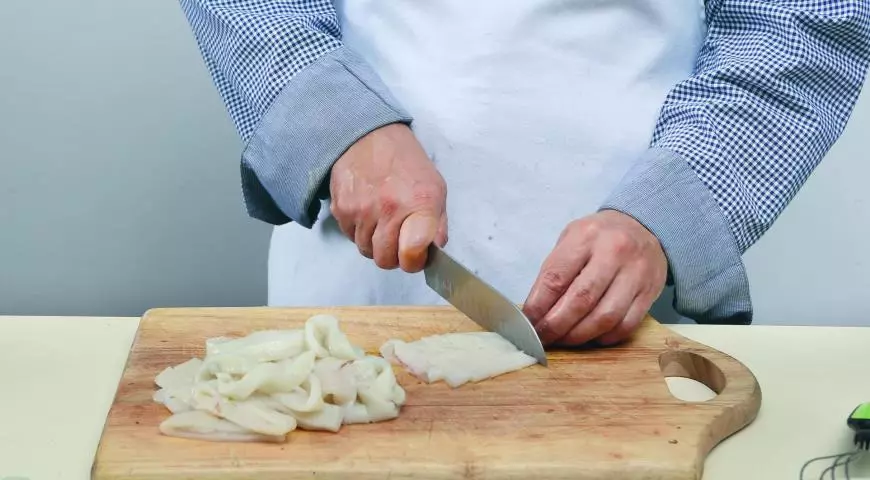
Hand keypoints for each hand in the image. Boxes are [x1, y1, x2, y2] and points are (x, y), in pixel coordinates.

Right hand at [329, 123, 447, 272]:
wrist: (367, 136)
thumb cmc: (405, 163)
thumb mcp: (435, 187)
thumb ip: (438, 223)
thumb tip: (435, 250)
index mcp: (419, 204)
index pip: (411, 253)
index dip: (414, 262)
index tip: (416, 256)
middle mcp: (388, 209)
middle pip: (385, 260)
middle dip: (394, 256)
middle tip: (398, 241)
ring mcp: (361, 210)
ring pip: (366, 251)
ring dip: (375, 243)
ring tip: (382, 221)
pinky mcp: (341, 210)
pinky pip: (350, 237)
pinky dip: (359, 232)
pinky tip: (367, 212)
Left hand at [522, 210, 667, 346]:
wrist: (643, 226)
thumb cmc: (599, 237)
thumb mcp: (571, 239)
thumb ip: (554, 271)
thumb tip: (536, 311)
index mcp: (585, 237)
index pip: (556, 278)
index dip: (538, 307)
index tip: (528, 323)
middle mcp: (613, 253)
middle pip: (580, 301)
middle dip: (556, 326)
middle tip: (543, 338)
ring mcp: (635, 273)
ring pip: (605, 318)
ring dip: (579, 336)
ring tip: (564, 340)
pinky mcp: (650, 292)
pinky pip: (626, 325)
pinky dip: (605, 337)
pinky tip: (592, 337)